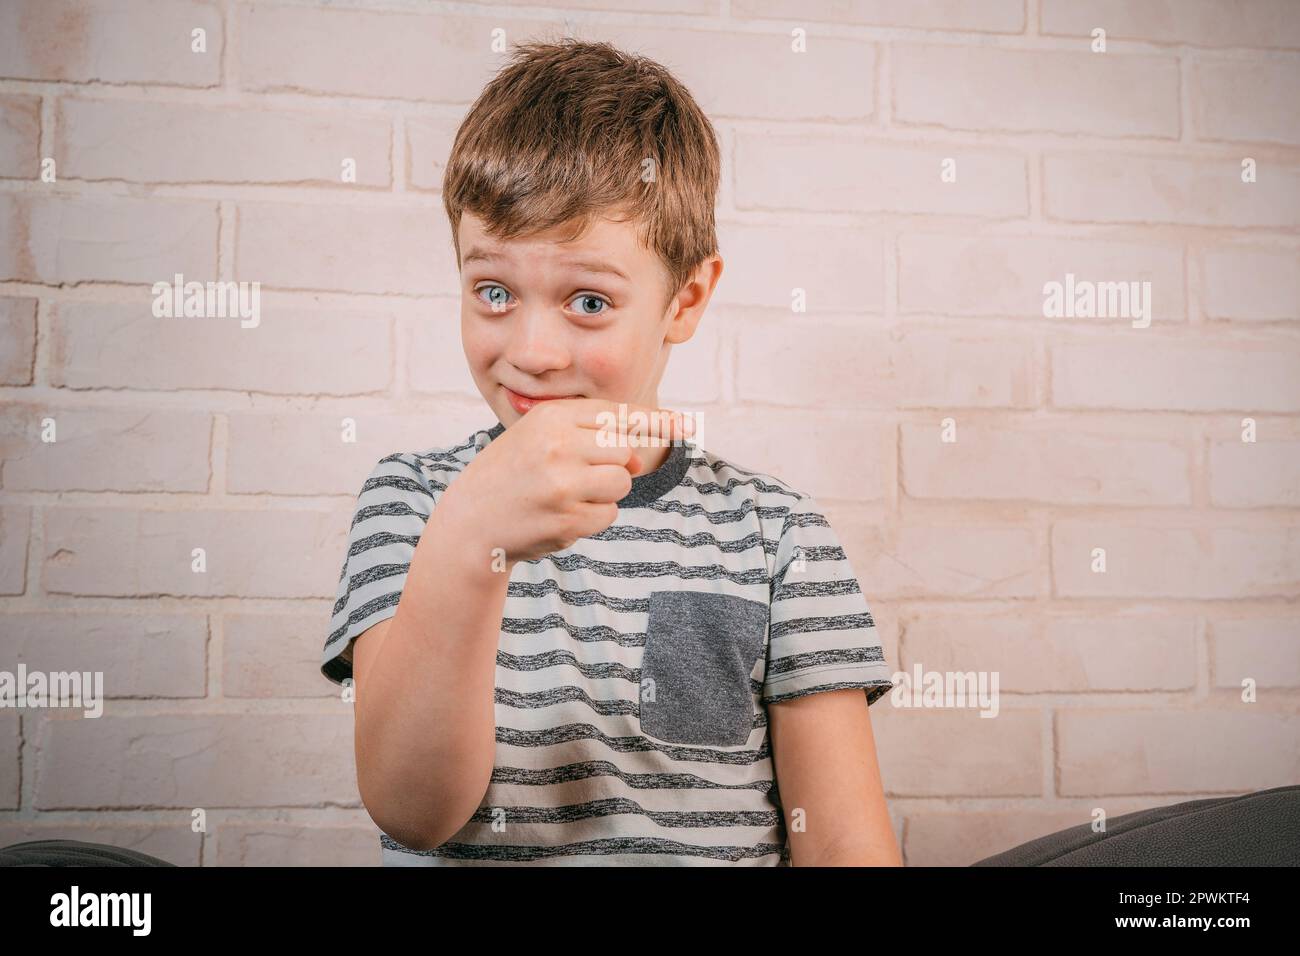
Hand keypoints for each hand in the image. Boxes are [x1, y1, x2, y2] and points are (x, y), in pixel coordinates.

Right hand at [441, 399, 691, 564]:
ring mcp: (564, 484)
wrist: (470, 523)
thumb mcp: (538, 439)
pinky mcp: (568, 520)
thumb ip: (589, 437)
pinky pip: (608, 515)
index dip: (655, 422)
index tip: (687, 425)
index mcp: (551, 418)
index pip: (618, 415)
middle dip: (610, 466)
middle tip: (575, 476)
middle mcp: (559, 446)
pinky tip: (559, 517)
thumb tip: (638, 457)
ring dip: (603, 493)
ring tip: (565, 496)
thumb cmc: (510, 476)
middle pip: (623, 450)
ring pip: (621, 483)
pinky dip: (592, 519)